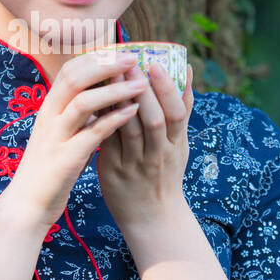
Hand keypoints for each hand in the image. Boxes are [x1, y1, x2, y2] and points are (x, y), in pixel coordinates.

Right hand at [5, 50, 148, 229]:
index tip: (122, 50)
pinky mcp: (65, 158)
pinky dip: (113, 120)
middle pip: (74, 77)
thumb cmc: (50, 168)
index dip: (96, 57)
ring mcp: (55, 137)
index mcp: (48, 108)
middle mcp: (49, 117)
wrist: (28, 204)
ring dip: (114, 90)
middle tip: (135, 58)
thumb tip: (104, 95)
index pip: (70, 69)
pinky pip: (91, 134)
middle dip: (107, 64)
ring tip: (141, 85)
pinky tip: (133, 113)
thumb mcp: (61, 133)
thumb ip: (78, 115)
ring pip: (83, 102)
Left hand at [96, 59, 193, 237]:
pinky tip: (94, 100)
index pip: (175, 115)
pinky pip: (107, 142)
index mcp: (177, 145)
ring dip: (118, 102)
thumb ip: (182, 109)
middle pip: (152, 120)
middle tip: (128, 62)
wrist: (151, 217)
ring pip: (128, 130)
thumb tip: (185, 69)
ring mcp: (134, 164)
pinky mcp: (112, 171)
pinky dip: (102, 120)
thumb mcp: (180, 143)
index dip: (166, 90)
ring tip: (109, 75)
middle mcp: (158, 155)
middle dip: (141, 90)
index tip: (155, 64)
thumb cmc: (165, 171)